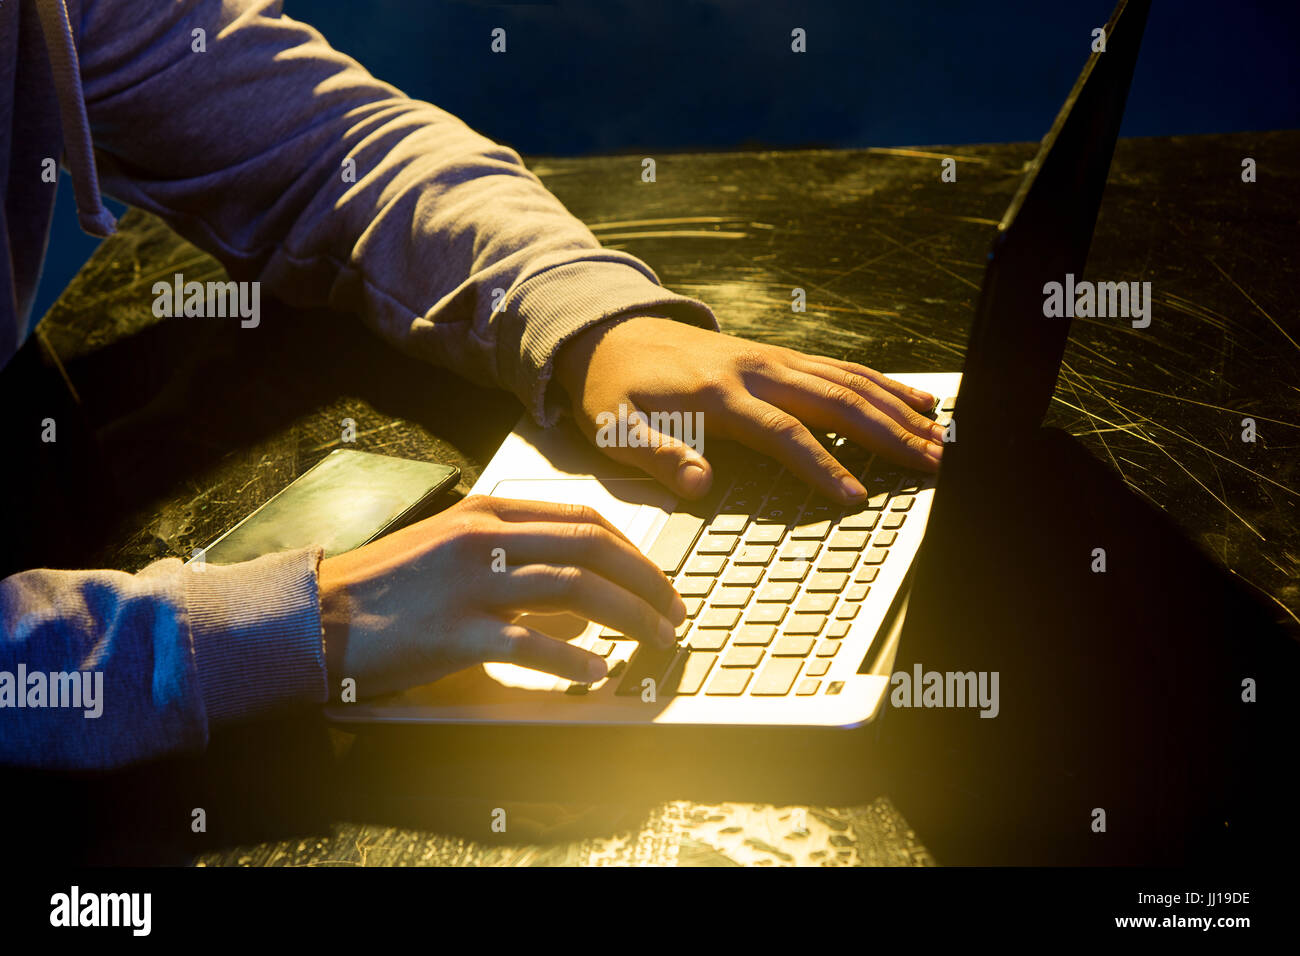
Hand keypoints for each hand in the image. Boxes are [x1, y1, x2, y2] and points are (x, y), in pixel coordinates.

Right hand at [318, 495, 684, 697]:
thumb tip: (582, 592)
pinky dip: (575, 660)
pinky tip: (598, 672)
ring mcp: (471, 583)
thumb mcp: (454, 547)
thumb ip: (516, 555)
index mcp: (487, 511)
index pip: (584, 519)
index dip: (634, 551)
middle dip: (647, 583)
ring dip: (630, 619)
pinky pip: (533, 644)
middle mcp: (485, 537)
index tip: (659, 579)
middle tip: (675, 614)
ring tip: (656, 643)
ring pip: (576, 590)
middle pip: (592, 549)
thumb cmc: (388, 584)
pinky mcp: (456, 632)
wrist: (319, 612)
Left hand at [554, 316, 944, 503]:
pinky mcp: (780, 355)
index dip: (823, 466)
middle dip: (890, 435)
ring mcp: (773, 358)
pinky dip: (885, 383)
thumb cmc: (613, 390)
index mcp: (718, 395)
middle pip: (836, 401)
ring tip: (941, 439)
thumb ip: (656, 456)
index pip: (784, 434)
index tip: (857, 498)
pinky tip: (918, 401)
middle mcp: (756, 370)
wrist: (610, 334)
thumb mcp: (615, 428)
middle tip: (934, 465)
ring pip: (849, 381)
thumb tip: (698, 486)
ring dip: (899, 410)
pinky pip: (843, 368)